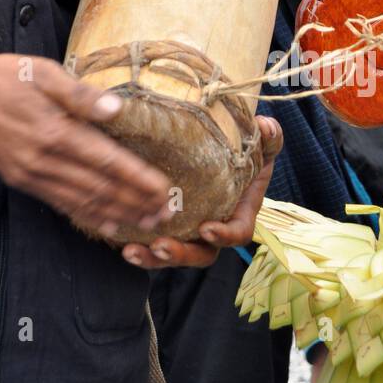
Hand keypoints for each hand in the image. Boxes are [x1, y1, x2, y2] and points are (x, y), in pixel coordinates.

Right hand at [0, 52, 179, 237]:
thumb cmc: (5, 76)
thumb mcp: (44, 72)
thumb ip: (81, 94)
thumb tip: (117, 110)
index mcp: (54, 131)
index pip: (107, 161)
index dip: (139, 178)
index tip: (165, 190)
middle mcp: (44, 160)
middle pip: (100, 188)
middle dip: (136, 203)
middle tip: (166, 215)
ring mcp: (31, 174)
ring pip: (82, 202)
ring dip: (118, 215)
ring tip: (146, 224)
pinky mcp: (21, 180)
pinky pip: (61, 204)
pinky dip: (88, 216)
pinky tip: (108, 224)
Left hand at [119, 116, 283, 268]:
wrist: (218, 149)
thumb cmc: (242, 148)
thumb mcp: (259, 142)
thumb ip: (268, 137)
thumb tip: (266, 125)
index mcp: (239, 212)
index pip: (237, 233)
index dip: (224, 235)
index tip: (206, 228)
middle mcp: (213, 228)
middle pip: (201, 253)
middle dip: (180, 254)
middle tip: (160, 247)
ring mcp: (188, 230)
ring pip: (172, 253)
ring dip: (151, 257)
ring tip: (130, 250)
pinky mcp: (165, 225)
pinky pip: (150, 242)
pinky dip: (135, 243)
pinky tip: (115, 238)